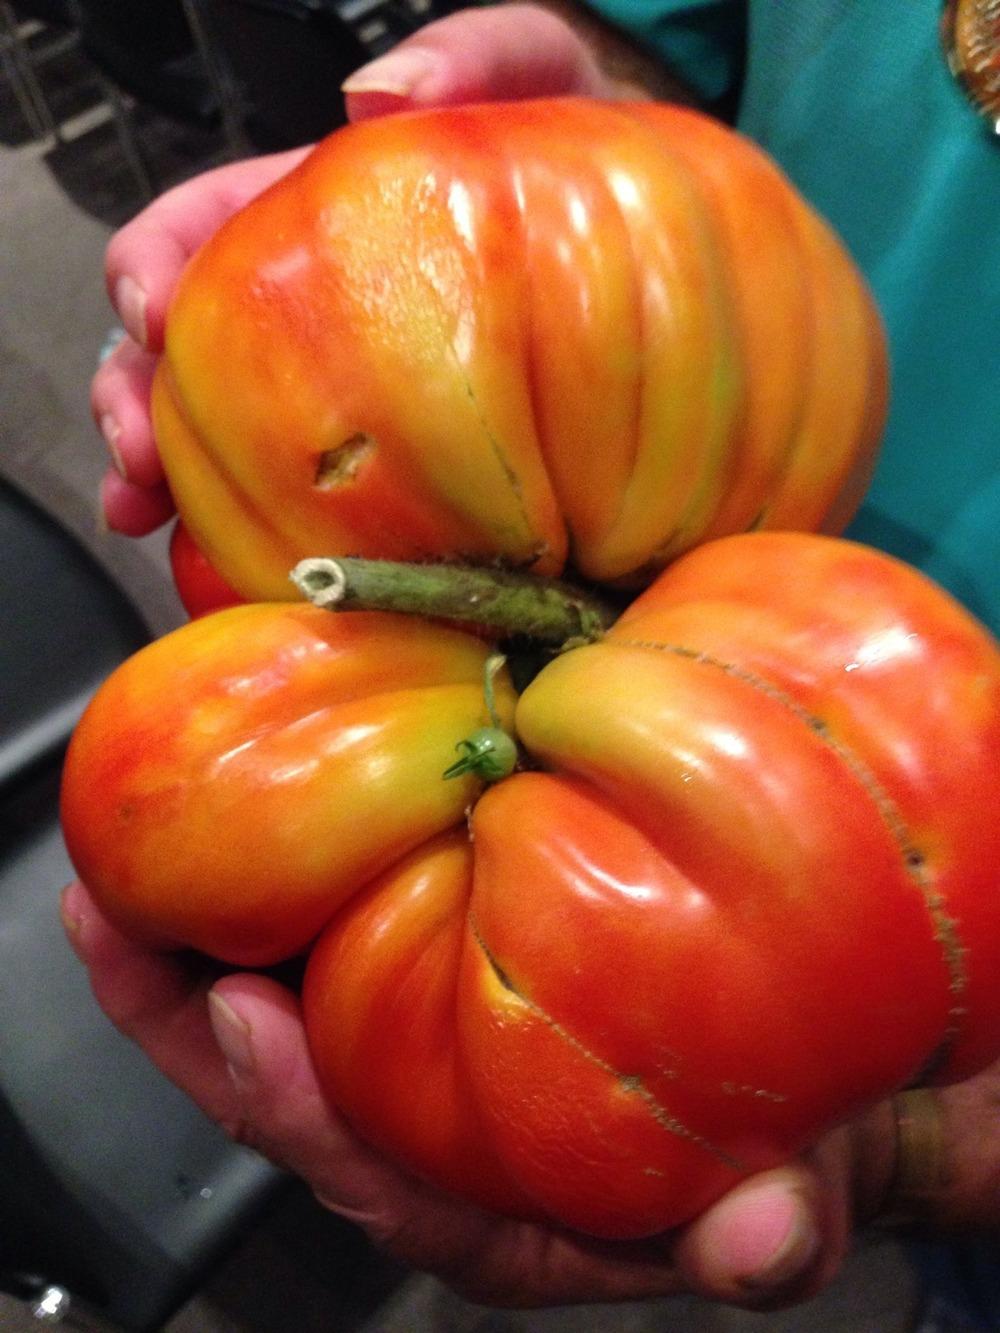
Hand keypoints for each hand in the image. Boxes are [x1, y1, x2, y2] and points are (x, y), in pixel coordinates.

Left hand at [66, 877, 990, 1312]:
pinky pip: (352, 925)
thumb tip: (759, 1240)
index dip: (290, 1109)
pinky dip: (296, 871)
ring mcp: (435, 1032)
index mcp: (491, 1201)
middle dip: (181, 1006)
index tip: (242, 1020)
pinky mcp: (453, 954)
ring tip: (138, 845)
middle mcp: (438, 1118)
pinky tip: (269, 799)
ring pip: (295, 996)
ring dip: (207, 928)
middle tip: (112, 908)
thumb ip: (768, 1227)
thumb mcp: (790, 1192)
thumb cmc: (775, 1149)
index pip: (363, 1170)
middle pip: (283, 1080)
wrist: (802, 1081)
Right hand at [93, 3, 648, 534]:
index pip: (208, 234)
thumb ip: (478, 56)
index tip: (154, 314)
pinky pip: (321, 518)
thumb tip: (380, 91)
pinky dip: (274, 549)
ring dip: (181, 490)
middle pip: (198, 361)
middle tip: (138, 457)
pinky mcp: (410, 478)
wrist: (673, 256)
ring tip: (151, 521)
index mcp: (326, 221)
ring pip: (236, 450)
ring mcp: (357, 402)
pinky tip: (254, 578)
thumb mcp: (546, 79)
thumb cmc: (590, 167)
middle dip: (141, 404)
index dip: (158, 269)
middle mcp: (324, 319)